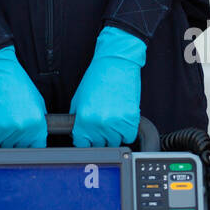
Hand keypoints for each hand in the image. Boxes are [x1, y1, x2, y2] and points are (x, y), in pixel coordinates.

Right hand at [0, 46, 47, 147]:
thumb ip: (39, 121)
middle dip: (16, 139)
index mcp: (37, 121)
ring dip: (3, 136)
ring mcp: (6, 127)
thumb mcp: (37, 100)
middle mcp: (23, 126)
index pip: (37, 146)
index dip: (30, 144)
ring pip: (4, 145)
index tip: (26, 142)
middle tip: (11, 124)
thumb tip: (37, 137)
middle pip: (19, 147)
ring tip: (3, 117)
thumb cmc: (16, 82)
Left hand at [70, 26, 146, 147]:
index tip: (89, 139)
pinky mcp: (130, 120)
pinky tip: (122, 119)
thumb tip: (78, 133)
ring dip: (114, 134)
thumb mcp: (79, 98)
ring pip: (115, 142)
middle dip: (100, 137)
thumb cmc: (97, 78)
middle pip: (99, 144)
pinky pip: (129, 137)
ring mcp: (115, 122)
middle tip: (103, 124)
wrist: (116, 64)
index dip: (85, 141)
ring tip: (113, 119)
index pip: (82, 144)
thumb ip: (78, 119)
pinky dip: (126, 132)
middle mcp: (99, 123)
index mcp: (84, 118)